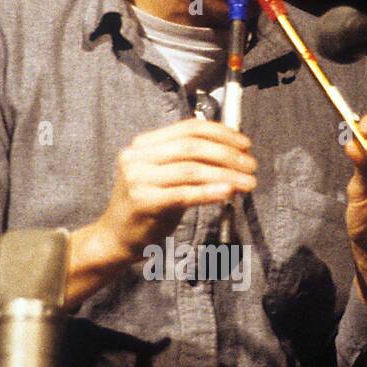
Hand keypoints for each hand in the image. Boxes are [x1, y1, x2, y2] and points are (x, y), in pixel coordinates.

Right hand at [97, 117, 257, 262]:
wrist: (115, 238)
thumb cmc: (146, 208)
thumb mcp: (164, 177)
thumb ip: (189, 162)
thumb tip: (233, 153)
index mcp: (143, 145)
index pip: (188, 129)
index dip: (221, 133)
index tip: (244, 144)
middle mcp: (137, 157)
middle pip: (192, 147)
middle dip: (227, 154)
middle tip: (251, 165)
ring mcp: (138, 179)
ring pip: (192, 170)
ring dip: (226, 175)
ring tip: (248, 183)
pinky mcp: (143, 202)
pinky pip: (184, 194)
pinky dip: (210, 192)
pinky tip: (228, 192)